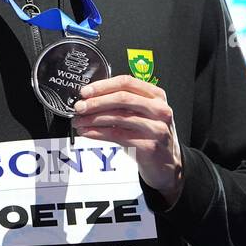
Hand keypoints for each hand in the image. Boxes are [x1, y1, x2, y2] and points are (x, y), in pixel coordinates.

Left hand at [73, 75, 182, 205]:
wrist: (167, 163)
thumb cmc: (150, 134)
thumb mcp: (142, 113)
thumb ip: (122, 103)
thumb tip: (89, 98)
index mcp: (156, 95)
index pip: (127, 82)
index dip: (103, 86)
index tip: (85, 92)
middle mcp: (159, 109)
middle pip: (122, 98)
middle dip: (96, 102)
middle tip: (79, 107)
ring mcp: (156, 128)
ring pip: (118, 117)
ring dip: (93, 119)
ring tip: (79, 121)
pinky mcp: (149, 145)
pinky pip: (117, 135)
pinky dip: (98, 133)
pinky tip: (87, 133)